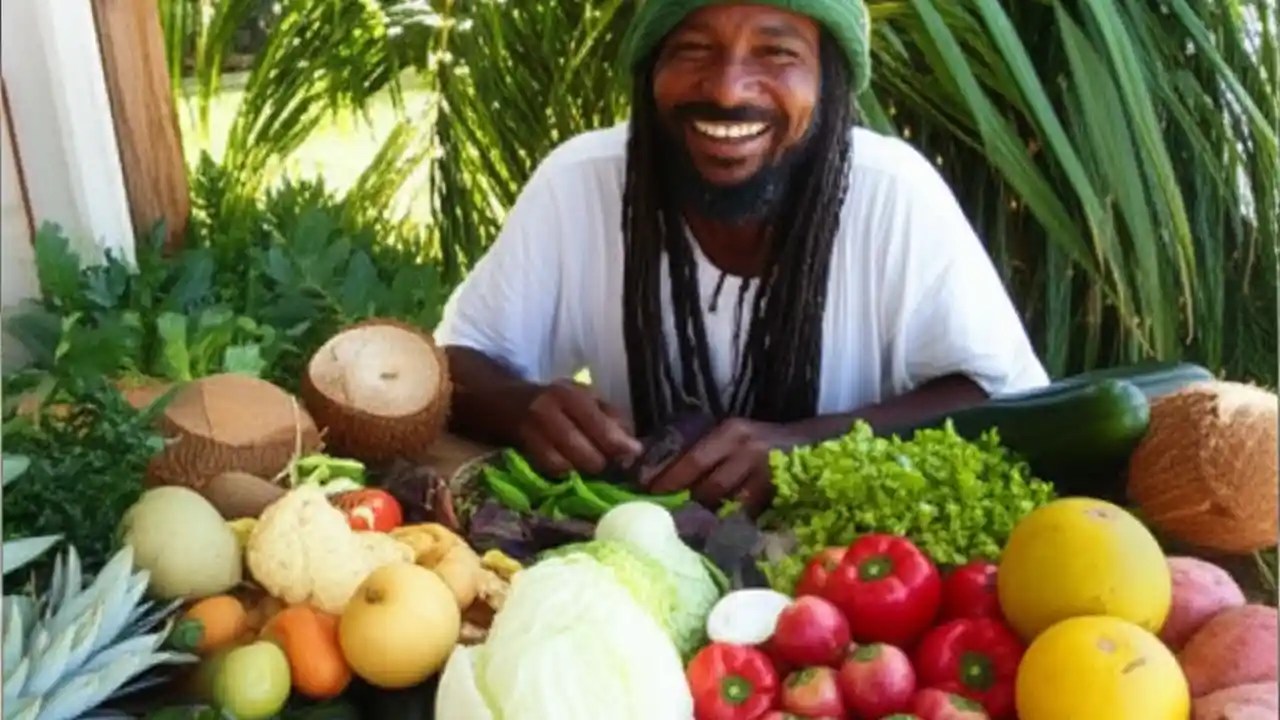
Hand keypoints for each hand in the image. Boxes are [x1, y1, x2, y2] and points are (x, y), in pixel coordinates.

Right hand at [514, 379, 643, 476]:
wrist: (507, 402)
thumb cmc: (557, 401)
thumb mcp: (586, 397)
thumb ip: (611, 417)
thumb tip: (632, 445)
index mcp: (570, 395)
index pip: (599, 425)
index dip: (618, 445)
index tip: (633, 454)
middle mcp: (548, 411)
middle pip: (584, 451)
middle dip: (602, 462)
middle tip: (610, 464)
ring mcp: (532, 432)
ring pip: (567, 465)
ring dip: (583, 470)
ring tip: (591, 466)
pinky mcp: (523, 451)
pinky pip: (551, 470)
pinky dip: (565, 473)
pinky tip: (571, 467)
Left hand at [646, 418, 799, 514]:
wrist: (810, 445)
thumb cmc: (762, 444)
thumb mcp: (734, 438)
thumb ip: (706, 453)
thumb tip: (661, 474)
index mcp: (729, 432)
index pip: (693, 459)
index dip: (669, 479)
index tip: (648, 492)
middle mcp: (746, 448)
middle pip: (708, 486)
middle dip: (687, 503)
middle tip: (667, 514)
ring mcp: (763, 471)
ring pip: (726, 501)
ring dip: (706, 514)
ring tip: (690, 523)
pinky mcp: (776, 491)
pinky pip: (745, 512)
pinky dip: (730, 520)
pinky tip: (720, 525)